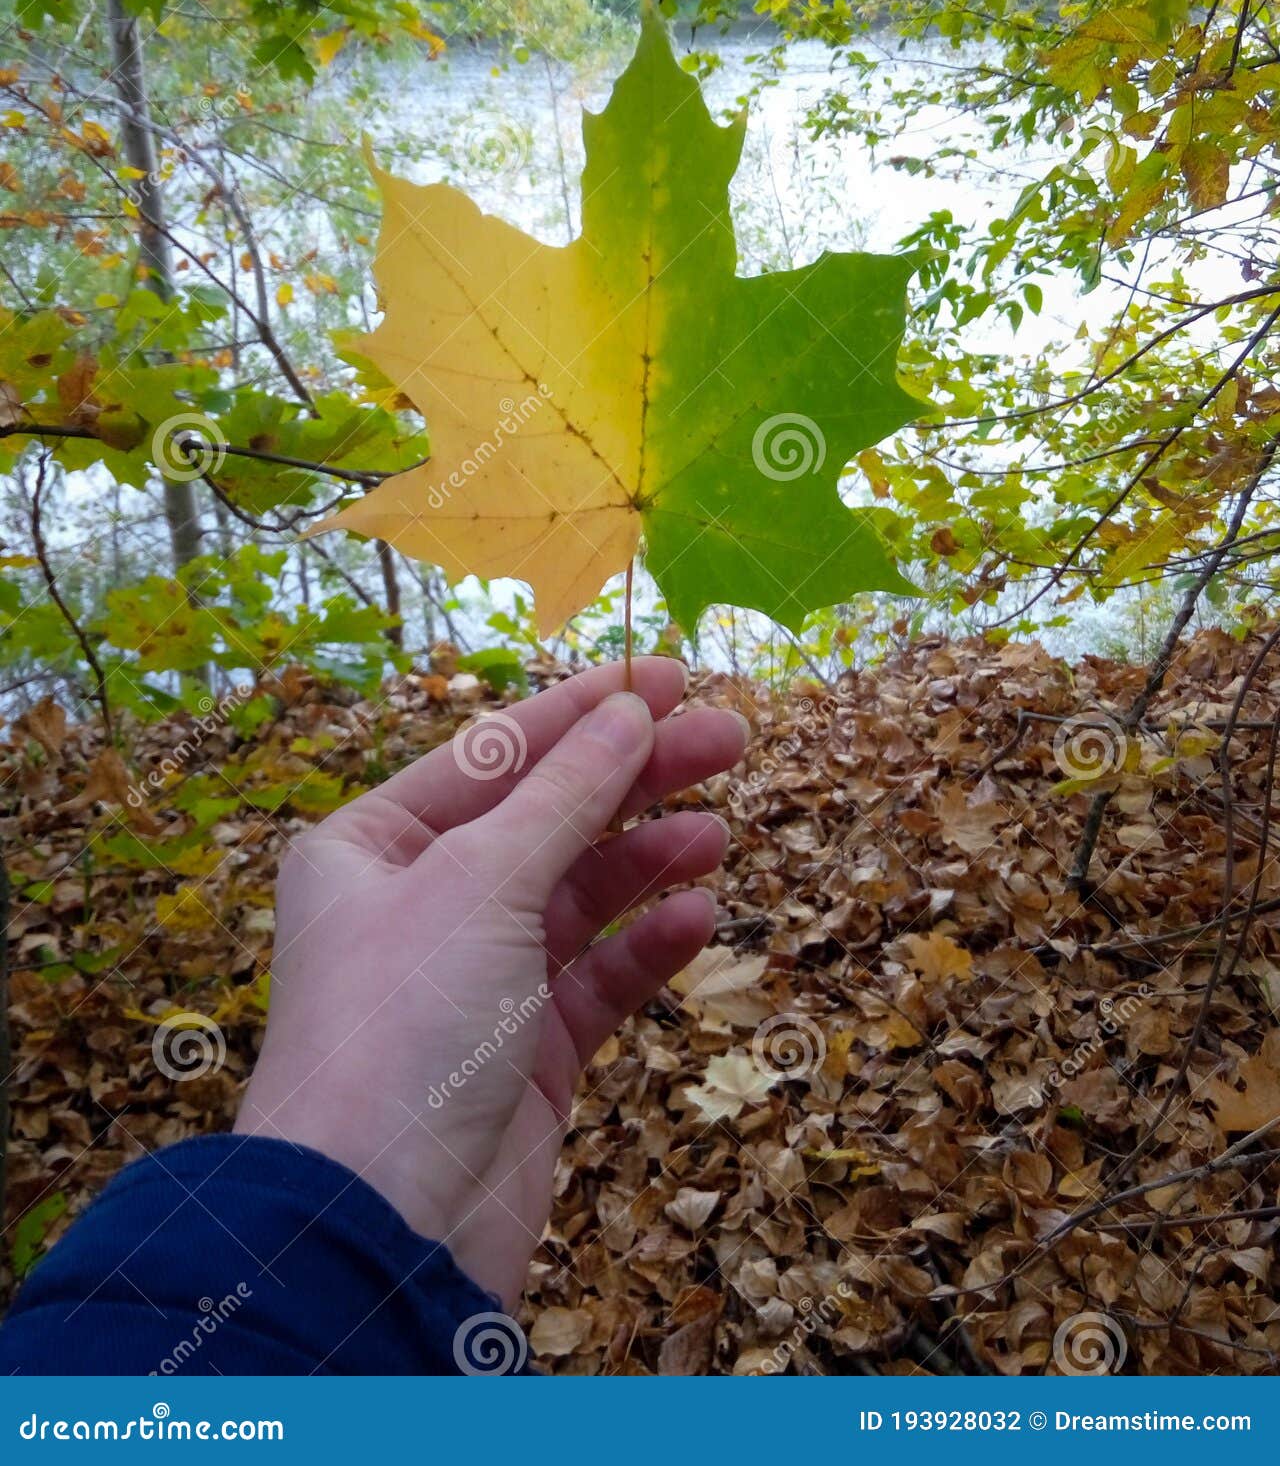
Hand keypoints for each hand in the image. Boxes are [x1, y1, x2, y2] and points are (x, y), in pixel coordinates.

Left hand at [235, 658, 746, 1305]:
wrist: (381, 1222)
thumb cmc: (403, 1024)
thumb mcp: (481, 883)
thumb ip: (566, 794)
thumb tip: (630, 710)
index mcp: (372, 846)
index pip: (492, 756)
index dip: (582, 711)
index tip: (667, 676)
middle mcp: (419, 904)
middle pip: (547, 818)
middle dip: (634, 779)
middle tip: (728, 739)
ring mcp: (476, 980)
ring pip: (579, 895)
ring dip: (647, 860)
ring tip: (718, 834)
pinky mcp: (526, 1052)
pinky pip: (597, 977)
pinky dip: (645, 945)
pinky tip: (695, 918)